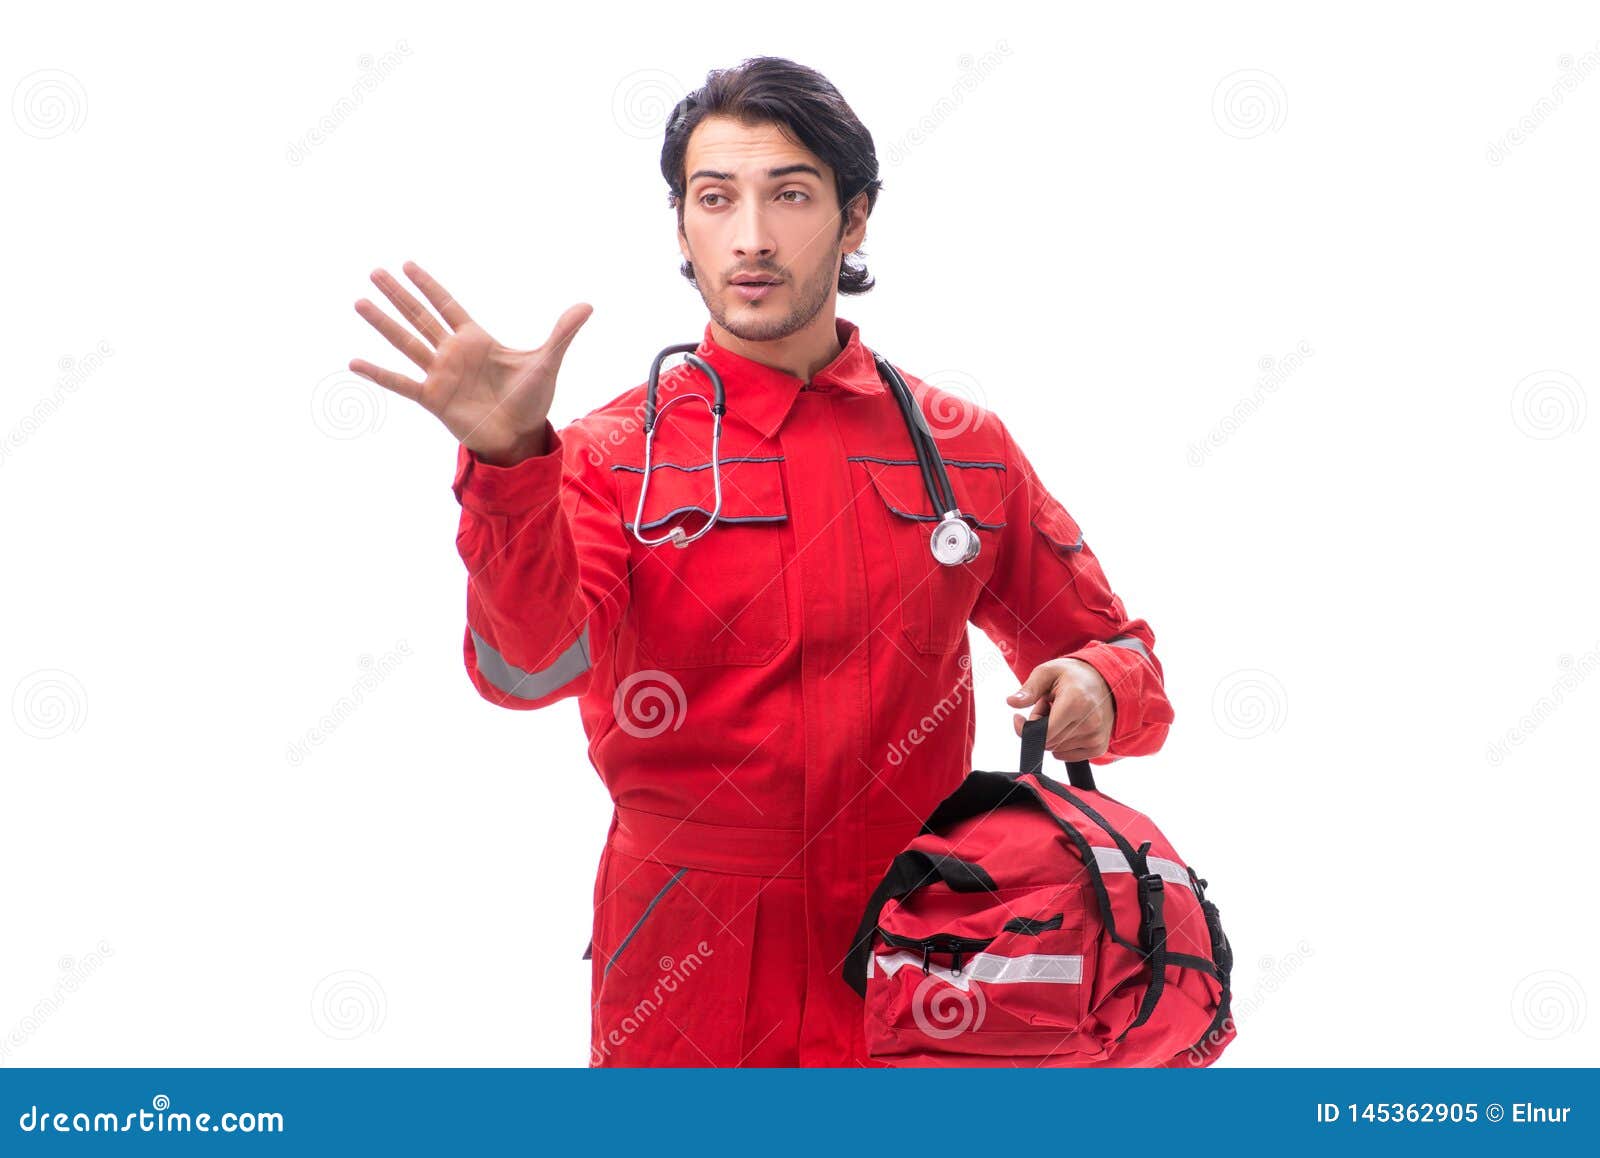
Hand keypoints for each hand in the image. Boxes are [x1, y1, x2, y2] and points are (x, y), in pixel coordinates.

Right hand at [349, 260, 592, 465]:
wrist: (521, 436)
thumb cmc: (532, 399)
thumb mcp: (547, 361)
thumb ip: (562, 333)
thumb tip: (587, 305)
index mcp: (476, 339)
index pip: (447, 305)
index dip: (428, 285)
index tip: (408, 263)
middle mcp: (453, 353)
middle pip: (420, 317)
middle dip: (398, 294)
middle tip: (374, 271)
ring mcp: (440, 374)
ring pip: (406, 342)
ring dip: (383, 323)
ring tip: (359, 302)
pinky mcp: (434, 399)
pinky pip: (402, 383)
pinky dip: (379, 373)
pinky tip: (355, 361)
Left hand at [1007, 658, 1115, 761]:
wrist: (1103, 681)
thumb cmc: (1072, 676)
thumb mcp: (1047, 672)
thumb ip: (1029, 689)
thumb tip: (1011, 702)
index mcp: (1077, 703)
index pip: (1045, 733)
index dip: (1027, 728)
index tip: (1020, 717)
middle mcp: (1090, 723)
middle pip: (1048, 742)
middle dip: (1039, 727)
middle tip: (1046, 707)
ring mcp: (1096, 737)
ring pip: (1056, 749)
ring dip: (1051, 734)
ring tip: (1059, 714)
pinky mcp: (1098, 747)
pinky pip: (1067, 755)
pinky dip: (1061, 743)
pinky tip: (1068, 724)